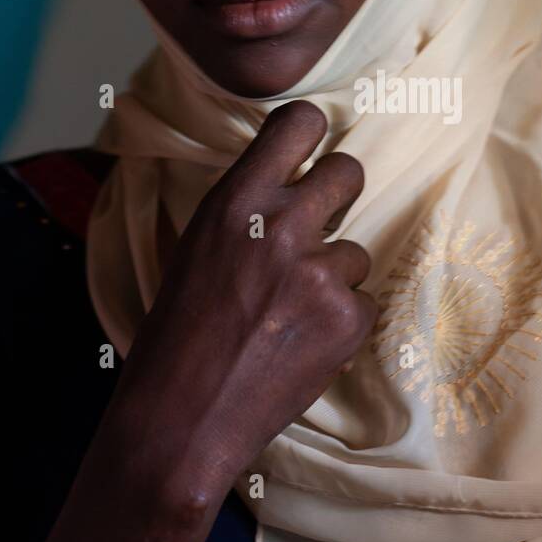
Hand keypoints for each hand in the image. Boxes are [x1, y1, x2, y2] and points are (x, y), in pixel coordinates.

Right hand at [112, 100, 376, 497]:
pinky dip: (342, 326)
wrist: (182, 418)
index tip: (309, 152)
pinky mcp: (347, 319)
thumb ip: (246, 212)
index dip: (311, 135)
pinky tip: (301, 347)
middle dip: (339, 195)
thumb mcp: (197, 249)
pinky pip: (364, 303)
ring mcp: (319, 273)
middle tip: (317, 228)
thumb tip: (294, 184)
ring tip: (288, 317)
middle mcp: (281, 226)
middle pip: (348, 170)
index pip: (299, 122)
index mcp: (235, 202)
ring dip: (334, 280)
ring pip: (357, 252)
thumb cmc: (177, 337)